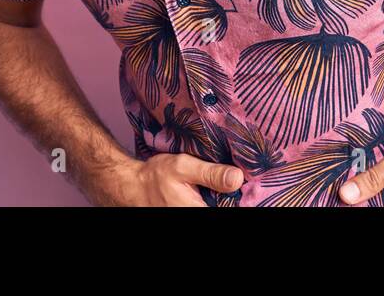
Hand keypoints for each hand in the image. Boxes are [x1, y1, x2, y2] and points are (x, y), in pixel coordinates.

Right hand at [96, 153, 244, 205]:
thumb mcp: (183, 167)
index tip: (251, 188)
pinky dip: (216, 201)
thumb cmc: (155, 177)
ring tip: (230, 187)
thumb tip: (238, 178)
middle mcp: (196, 217)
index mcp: (198, 212)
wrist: (132, 187)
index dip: (244, 200)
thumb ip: (211, 173)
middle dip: (235, 199)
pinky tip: (219, 192)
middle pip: (227, 208)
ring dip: (226, 200)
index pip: (232, 208)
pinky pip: (210, 206)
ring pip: (219, 207)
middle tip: (242, 184)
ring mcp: (192, 217)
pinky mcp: (190, 213)